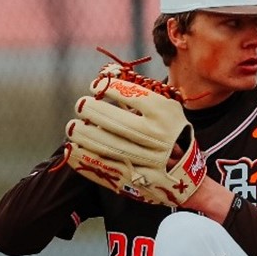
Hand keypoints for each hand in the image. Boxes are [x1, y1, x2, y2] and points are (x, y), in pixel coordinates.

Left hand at [63, 52, 204, 207]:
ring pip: (108, 146)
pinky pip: (103, 167)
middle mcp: (157, 138)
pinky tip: (72, 149)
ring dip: (85, 135)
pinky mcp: (132, 180)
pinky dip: (84, 158)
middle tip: (81, 105)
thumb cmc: (169, 134)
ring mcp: (145, 162)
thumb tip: (105, 75)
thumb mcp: (165, 110)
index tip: (94, 85)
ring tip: (72, 127)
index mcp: (164, 116)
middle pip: (118, 122)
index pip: (132, 95)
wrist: (184, 177)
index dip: (109, 88)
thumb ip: (138, 93)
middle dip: (94, 111)